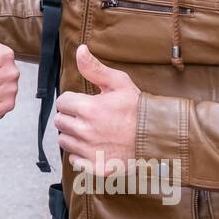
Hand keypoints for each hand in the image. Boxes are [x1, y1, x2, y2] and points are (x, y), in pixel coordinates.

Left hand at [54, 44, 139, 174]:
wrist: (158, 137)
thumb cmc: (139, 109)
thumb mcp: (119, 83)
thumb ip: (94, 68)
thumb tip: (80, 50)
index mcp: (88, 109)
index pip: (62, 102)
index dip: (72, 101)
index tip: (84, 102)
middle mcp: (86, 131)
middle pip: (60, 122)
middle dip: (70, 117)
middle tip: (87, 117)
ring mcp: (90, 151)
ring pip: (64, 141)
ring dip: (72, 136)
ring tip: (90, 131)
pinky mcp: (95, 167)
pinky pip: (73, 160)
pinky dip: (79, 155)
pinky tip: (93, 147)